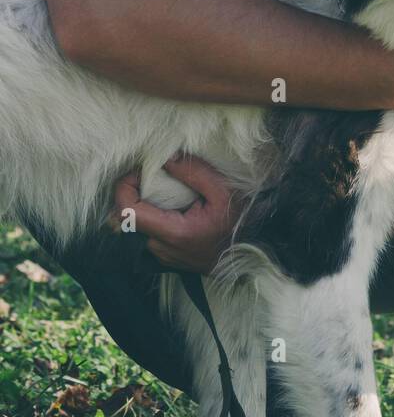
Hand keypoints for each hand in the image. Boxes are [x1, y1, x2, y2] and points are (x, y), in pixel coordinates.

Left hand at [107, 154, 239, 273]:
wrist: (247, 254)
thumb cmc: (238, 223)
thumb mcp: (224, 191)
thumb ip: (195, 172)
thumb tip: (166, 159)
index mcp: (174, 232)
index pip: (128, 212)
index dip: (124, 188)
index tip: (138, 172)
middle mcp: (162, 248)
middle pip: (128, 219)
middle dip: (133, 194)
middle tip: (150, 177)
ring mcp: (162, 255)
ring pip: (136, 227)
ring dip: (143, 206)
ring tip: (162, 192)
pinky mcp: (164, 257)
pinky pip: (147, 234)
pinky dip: (152, 217)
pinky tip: (170, 208)